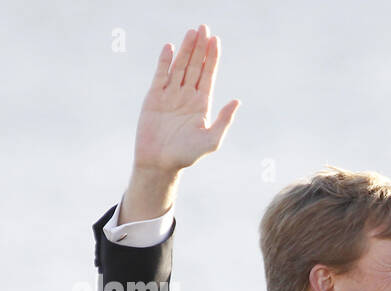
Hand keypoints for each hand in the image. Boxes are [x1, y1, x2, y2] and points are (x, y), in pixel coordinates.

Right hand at [132, 25, 238, 175]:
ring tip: (192, 32)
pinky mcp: (154, 97)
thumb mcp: (211, 140)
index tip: (216, 41)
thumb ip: (224, 120)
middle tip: (204, 27)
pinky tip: (170, 47)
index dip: (212, 58)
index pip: (208, 75)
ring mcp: (170, 95)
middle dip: (200, 47)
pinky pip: (161, 75)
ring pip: (179, 66)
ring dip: (186, 49)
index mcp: (202, 104)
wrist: (160, 163)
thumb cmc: (186, 155)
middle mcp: (187, 96)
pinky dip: (164, 61)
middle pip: (195, 66)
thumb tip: (237, 101)